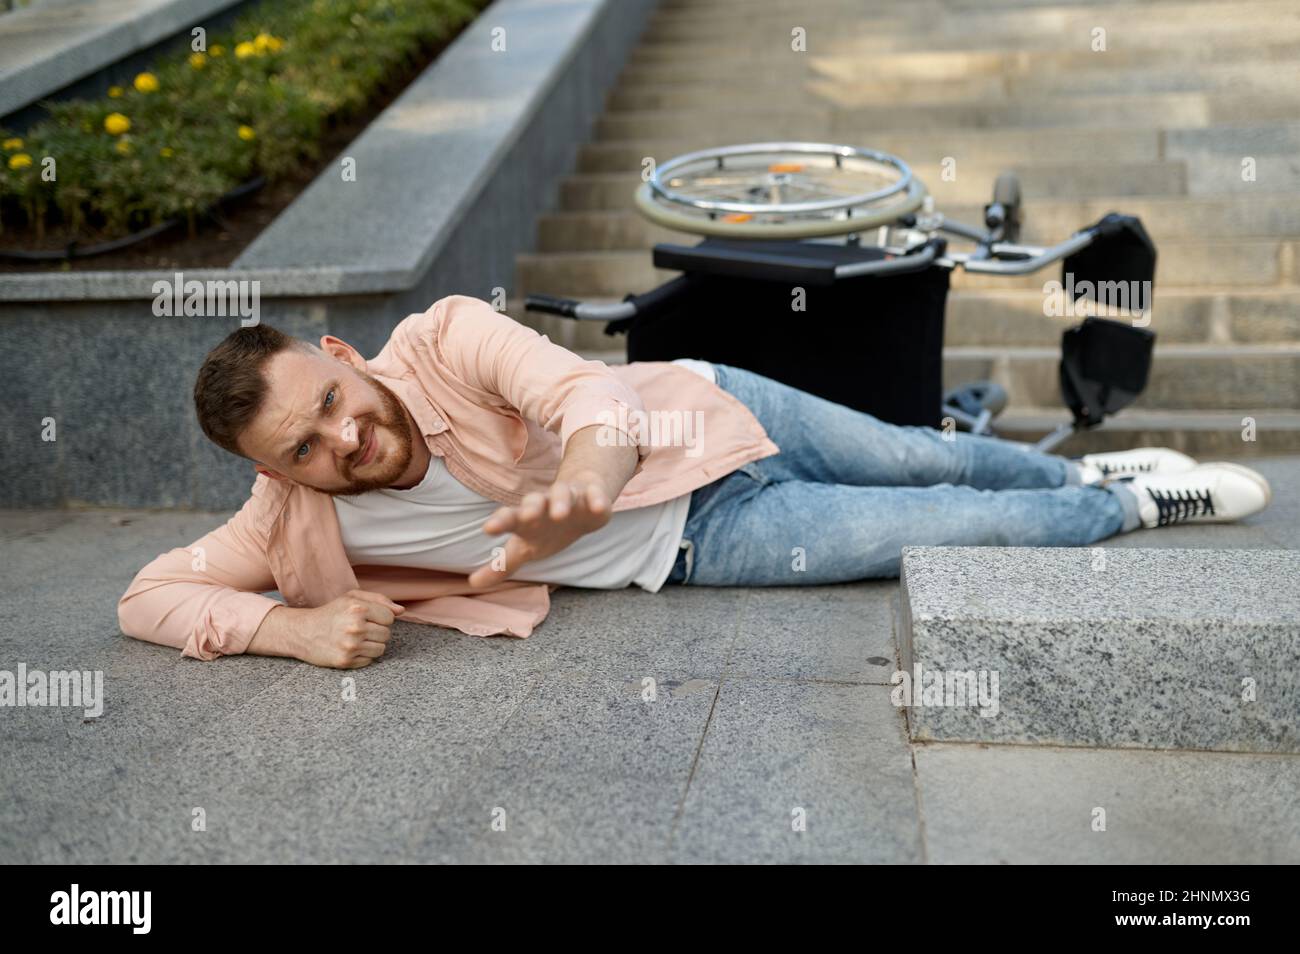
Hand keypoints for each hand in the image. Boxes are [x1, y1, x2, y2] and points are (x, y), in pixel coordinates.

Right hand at [295, 589, 404, 668]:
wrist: (303, 632)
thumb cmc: (331, 612)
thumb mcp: (352, 597)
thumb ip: (380, 600)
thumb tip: (401, 611)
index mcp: (358, 609)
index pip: (390, 618)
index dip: (381, 618)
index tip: (368, 618)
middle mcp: (355, 627)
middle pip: (387, 634)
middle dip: (376, 631)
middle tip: (360, 629)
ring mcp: (350, 646)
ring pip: (381, 649)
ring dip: (372, 644)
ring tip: (356, 639)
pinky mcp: (345, 661)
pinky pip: (369, 660)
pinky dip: (363, 655)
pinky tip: (350, 648)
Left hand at [468, 476, 611, 587]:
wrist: (580, 503)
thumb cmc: (546, 529)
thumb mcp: (524, 548)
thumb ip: (501, 565)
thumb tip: (472, 583)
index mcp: (527, 518)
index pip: (510, 518)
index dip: (500, 523)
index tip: (488, 529)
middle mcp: (546, 505)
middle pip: (535, 502)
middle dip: (532, 508)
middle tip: (528, 516)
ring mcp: (570, 498)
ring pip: (564, 495)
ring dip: (561, 503)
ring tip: (559, 514)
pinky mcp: (593, 497)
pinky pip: (596, 496)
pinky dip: (597, 501)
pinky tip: (599, 507)